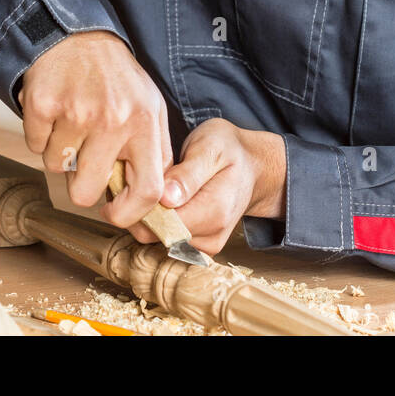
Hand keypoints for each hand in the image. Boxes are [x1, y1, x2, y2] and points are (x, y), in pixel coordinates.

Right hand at [18, 30, 171, 232]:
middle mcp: (113, 120)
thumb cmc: (117, 79)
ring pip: (56, 170)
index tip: (114, 213)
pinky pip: (35, 147)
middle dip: (80, 185)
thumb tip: (156, 199)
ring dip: (61, 154)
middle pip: (85, 192)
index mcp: (145, 124)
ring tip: (74, 125)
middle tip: (86, 160)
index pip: (148, 189)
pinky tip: (56, 113)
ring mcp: (76, 113)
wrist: (78, 37)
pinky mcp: (43, 106)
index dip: (129, 213)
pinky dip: (41, 136)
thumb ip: (156, 151)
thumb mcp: (151, 108)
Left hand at [127, 117, 284, 254]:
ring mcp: (206, 245)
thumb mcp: (210, 147)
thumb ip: (189, 173)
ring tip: (164, 187)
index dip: (143, 201)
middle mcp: (212, 234)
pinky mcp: (200, 248)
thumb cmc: (229, 151)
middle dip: (144, 207)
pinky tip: (170, 202)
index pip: (161, 220)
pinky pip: (166, 239)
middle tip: (152, 177)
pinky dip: (161, 221)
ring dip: (152, 214)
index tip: (142, 177)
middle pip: (156, 233)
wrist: (252, 167)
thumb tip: (166, 198)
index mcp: (215, 210)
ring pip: (157, 237)